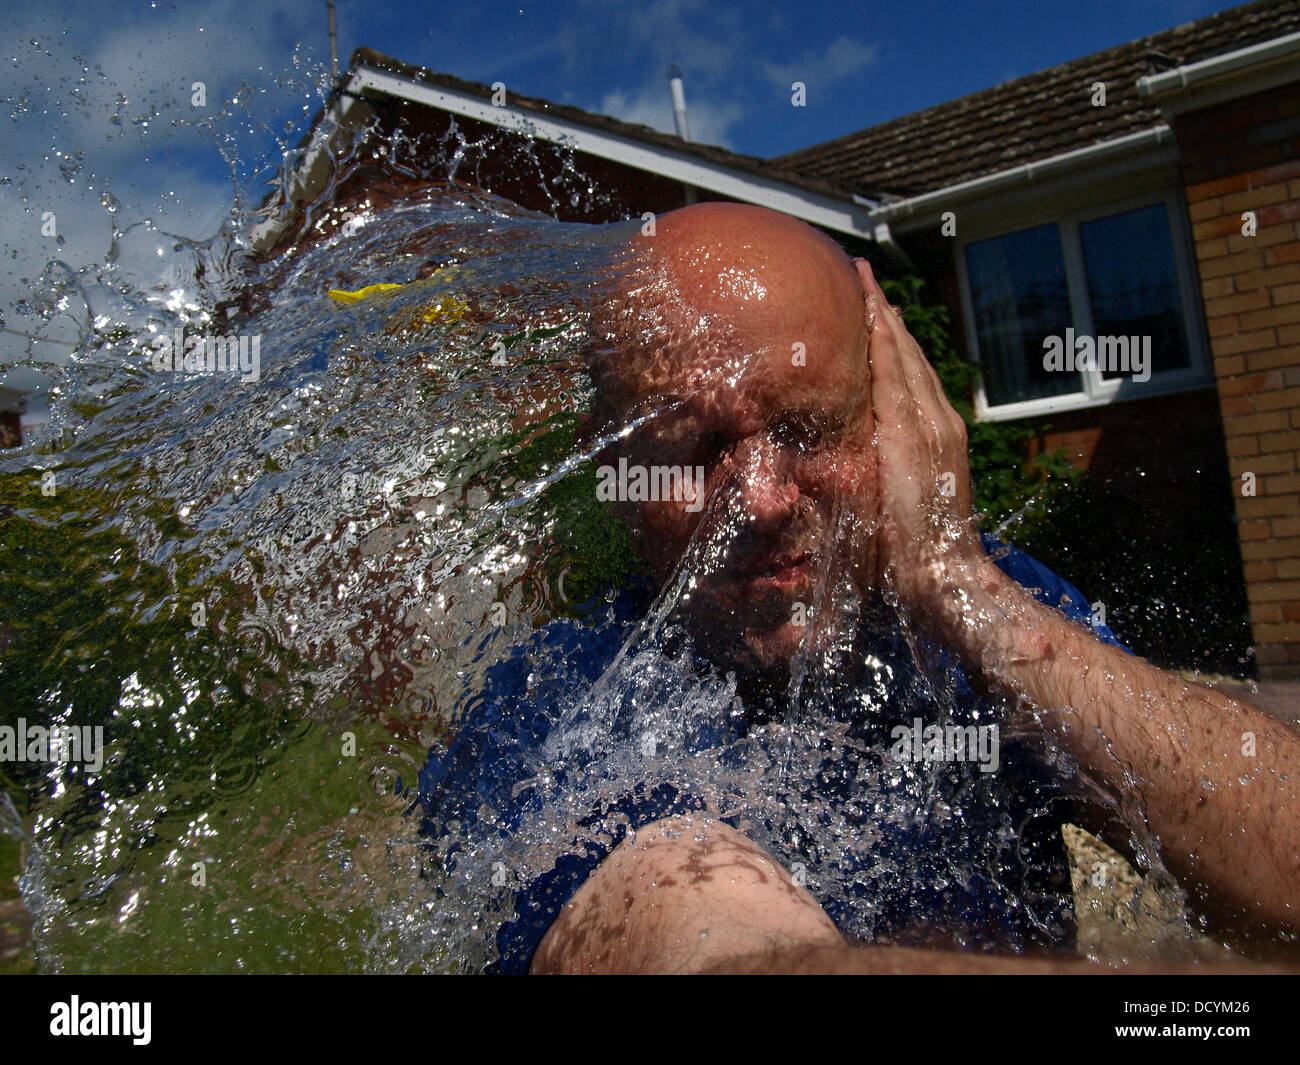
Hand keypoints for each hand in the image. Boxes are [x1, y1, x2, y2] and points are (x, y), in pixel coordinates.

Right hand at [853, 258, 984, 628]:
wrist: (944, 576)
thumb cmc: (898, 544)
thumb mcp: (868, 491)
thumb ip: (853, 446)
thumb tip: (827, 413)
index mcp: (909, 423)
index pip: (889, 353)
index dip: (873, 314)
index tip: (860, 277)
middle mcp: (933, 417)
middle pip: (908, 351)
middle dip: (887, 313)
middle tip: (866, 279)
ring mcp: (947, 431)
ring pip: (921, 367)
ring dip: (901, 336)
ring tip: (882, 310)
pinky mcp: (951, 446)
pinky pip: (929, 389)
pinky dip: (912, 364)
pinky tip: (903, 365)